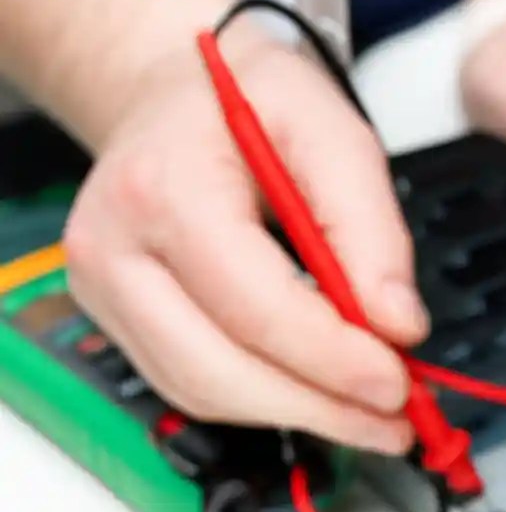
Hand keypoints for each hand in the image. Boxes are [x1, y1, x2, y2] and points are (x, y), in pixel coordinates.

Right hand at [62, 38, 427, 453]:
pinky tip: (318, 394)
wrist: (176, 90)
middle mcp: (113, 247)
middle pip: (217, 369)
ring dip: (295, 416)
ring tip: (369, 415)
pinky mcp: (114, 318)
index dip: (332, 359)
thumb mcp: (335, 132)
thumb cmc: (252, 102)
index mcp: (164, 188)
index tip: (398, 384)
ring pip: (201, 392)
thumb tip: (398, 325)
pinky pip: (192, 386)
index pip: (253, 306)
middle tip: (394, 421)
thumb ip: (370, 228)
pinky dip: (263, 401)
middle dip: (318, 407)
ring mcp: (102, 290)